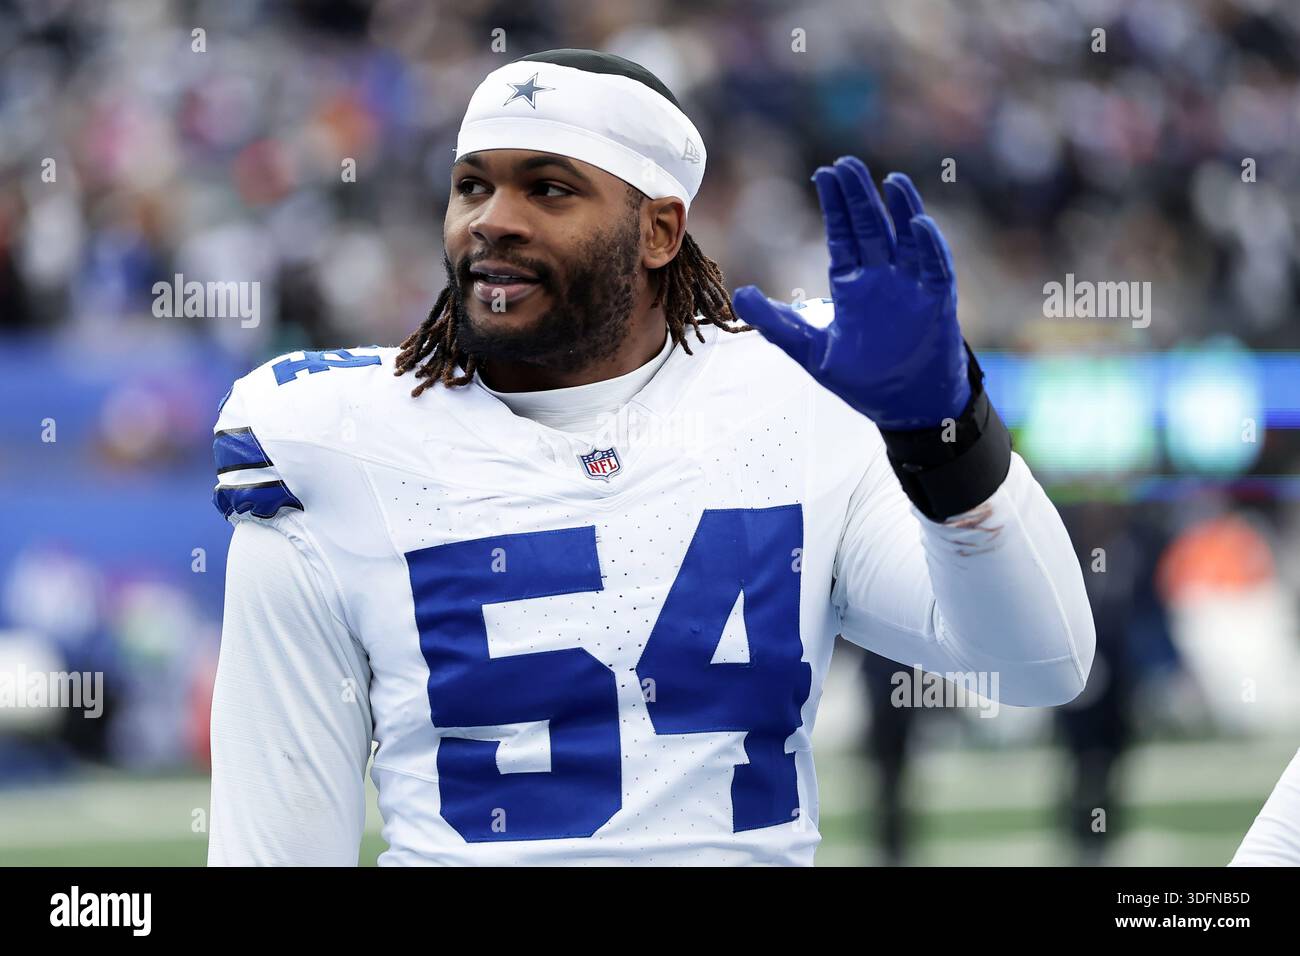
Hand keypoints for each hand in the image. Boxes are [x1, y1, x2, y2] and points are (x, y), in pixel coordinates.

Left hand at [732, 156, 969, 429]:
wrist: (908, 408)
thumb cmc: (863, 381)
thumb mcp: (812, 353)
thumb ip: (777, 324)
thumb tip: (739, 296)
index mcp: (853, 285)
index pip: (843, 235)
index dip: (835, 205)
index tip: (824, 173)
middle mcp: (882, 278)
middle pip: (871, 226)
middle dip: (858, 196)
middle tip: (845, 163)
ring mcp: (912, 286)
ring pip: (906, 237)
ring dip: (900, 208)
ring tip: (889, 179)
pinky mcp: (938, 301)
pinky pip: (936, 267)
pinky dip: (929, 246)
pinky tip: (917, 223)